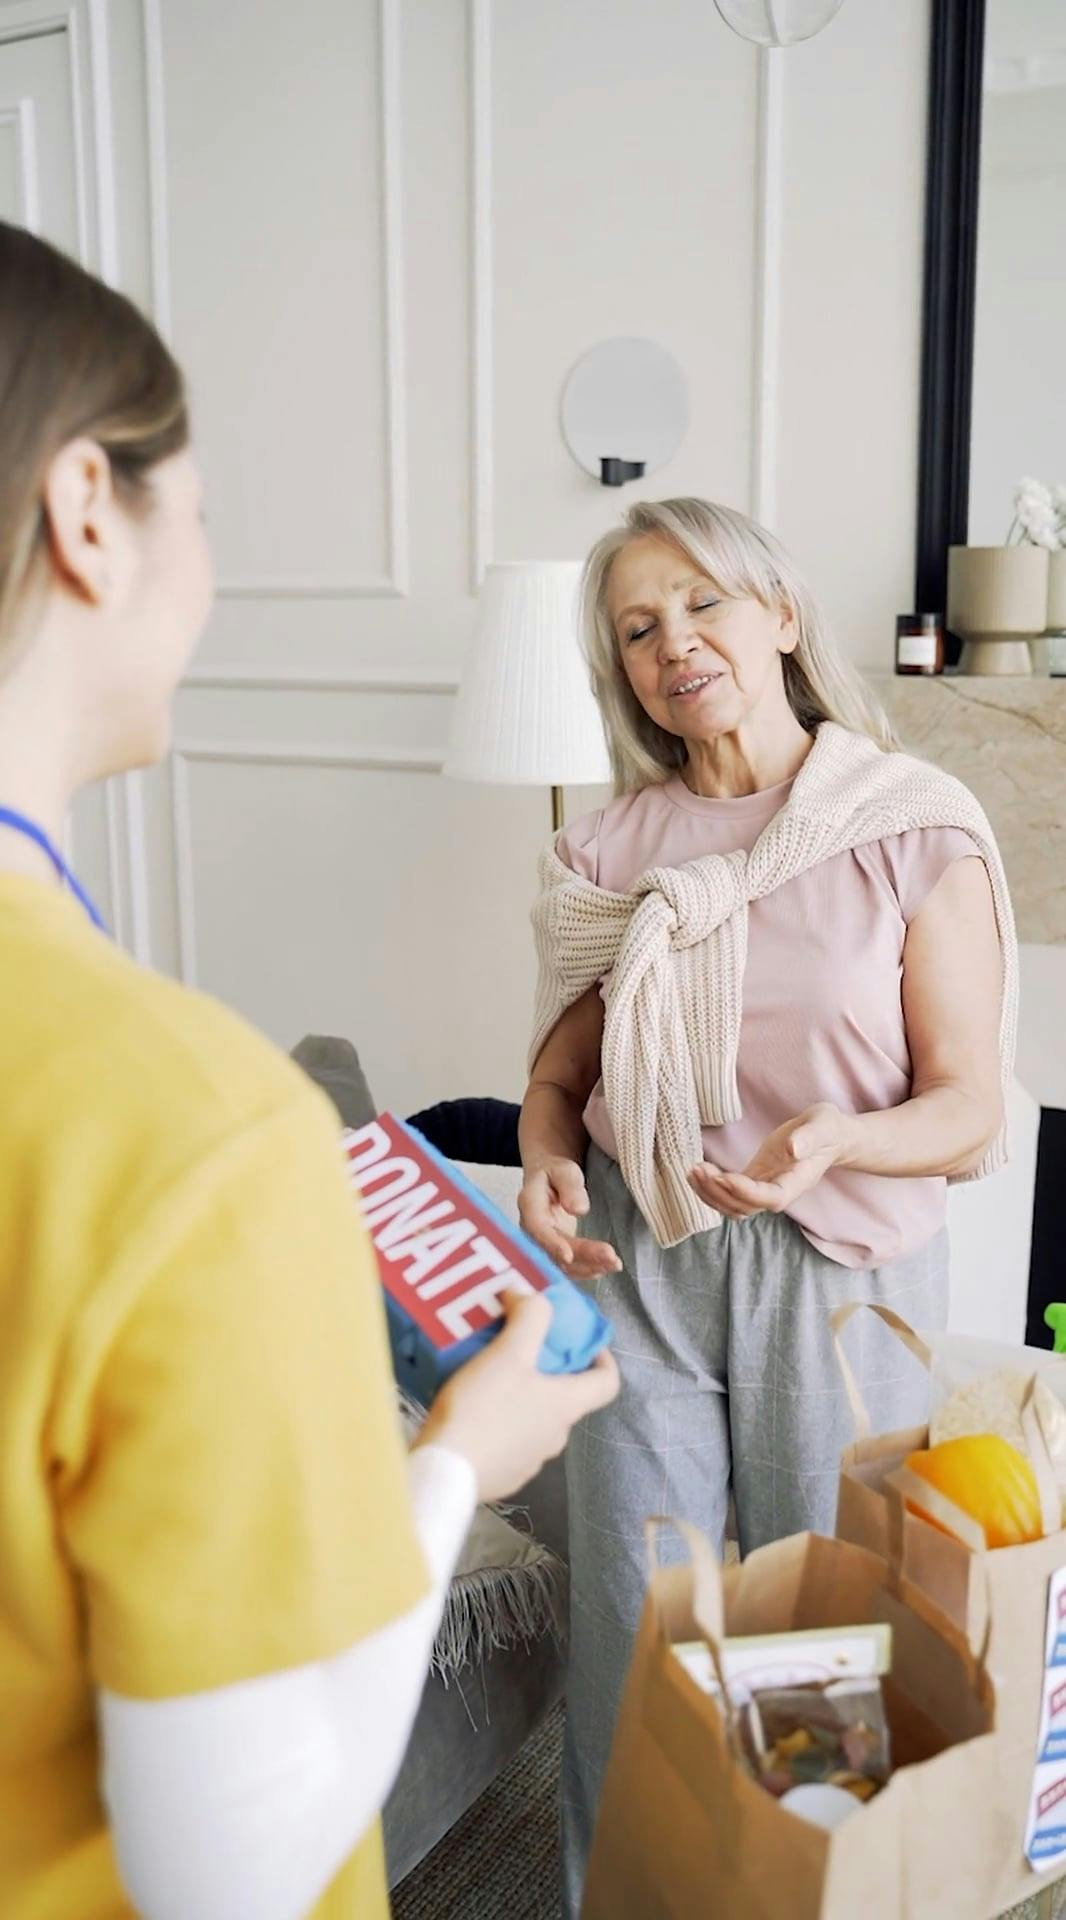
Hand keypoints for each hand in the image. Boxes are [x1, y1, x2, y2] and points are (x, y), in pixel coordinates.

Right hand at [417, 1290, 619, 1502]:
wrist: (446, 1472)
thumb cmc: (484, 1409)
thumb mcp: (508, 1352)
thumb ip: (528, 1316)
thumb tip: (527, 1293)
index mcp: (566, 1405)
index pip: (608, 1383)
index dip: (603, 1359)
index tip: (584, 1343)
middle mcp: (556, 1436)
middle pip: (565, 1398)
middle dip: (547, 1372)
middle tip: (520, 1348)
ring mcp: (530, 1461)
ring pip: (535, 1420)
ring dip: (520, 1397)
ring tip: (488, 1374)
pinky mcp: (504, 1476)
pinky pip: (508, 1442)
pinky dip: (498, 1423)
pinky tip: (470, 1410)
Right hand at [518, 1157, 620, 1279]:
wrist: (549, 1182)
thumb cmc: (556, 1174)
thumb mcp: (564, 1170)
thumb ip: (570, 1186)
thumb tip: (578, 1210)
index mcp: (529, 1205)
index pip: (537, 1229)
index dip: (551, 1244)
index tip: (569, 1255)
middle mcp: (531, 1230)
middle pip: (553, 1251)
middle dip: (583, 1257)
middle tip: (611, 1258)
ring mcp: (541, 1245)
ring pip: (561, 1265)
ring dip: (588, 1268)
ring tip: (615, 1264)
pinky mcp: (554, 1253)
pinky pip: (568, 1267)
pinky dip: (587, 1270)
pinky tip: (606, 1268)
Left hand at [687, 1103, 850, 1219]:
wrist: (830, 1136)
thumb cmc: (828, 1129)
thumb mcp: (823, 1125)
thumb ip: (809, 1138)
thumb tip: (792, 1149)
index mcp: (797, 1182)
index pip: (771, 1198)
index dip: (746, 1192)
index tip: (725, 1176)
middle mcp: (779, 1191)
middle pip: (745, 1208)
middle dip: (719, 1193)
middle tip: (699, 1170)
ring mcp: (765, 1187)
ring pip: (733, 1206)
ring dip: (710, 1194)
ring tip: (692, 1172)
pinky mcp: (755, 1178)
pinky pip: (730, 1193)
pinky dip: (711, 1186)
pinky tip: (697, 1171)